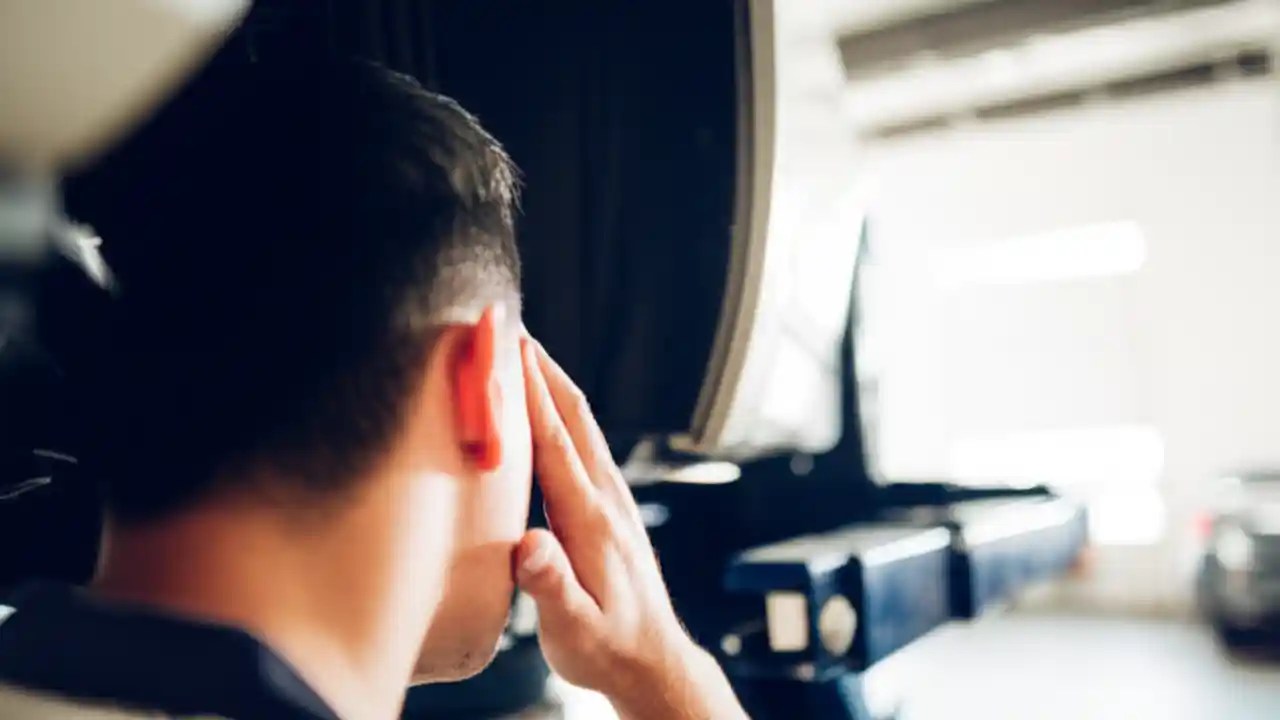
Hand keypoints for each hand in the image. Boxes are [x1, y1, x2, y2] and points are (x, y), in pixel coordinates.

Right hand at [514, 340, 746, 719]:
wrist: (651, 661)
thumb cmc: (608, 648)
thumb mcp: (576, 629)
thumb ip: (552, 586)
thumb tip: (528, 546)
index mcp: (591, 522)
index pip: (556, 445)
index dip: (531, 396)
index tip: (514, 351)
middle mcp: (606, 500)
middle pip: (574, 420)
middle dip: (544, 371)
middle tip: (516, 330)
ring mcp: (611, 502)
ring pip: (581, 428)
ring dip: (554, 387)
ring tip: (528, 354)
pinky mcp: (609, 509)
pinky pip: (583, 447)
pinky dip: (561, 416)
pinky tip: (546, 414)